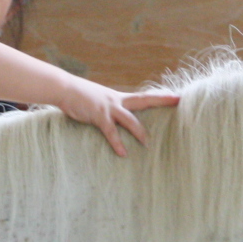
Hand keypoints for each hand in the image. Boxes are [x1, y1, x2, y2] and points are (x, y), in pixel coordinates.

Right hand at [59, 81, 178, 156]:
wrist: (64, 88)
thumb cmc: (79, 96)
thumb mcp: (98, 100)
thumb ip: (109, 109)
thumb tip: (115, 119)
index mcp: (119, 98)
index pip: (144, 96)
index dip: (160, 96)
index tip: (176, 96)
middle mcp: (117, 100)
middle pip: (144, 99)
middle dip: (161, 100)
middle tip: (178, 100)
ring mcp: (108, 107)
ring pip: (130, 120)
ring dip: (139, 132)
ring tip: (147, 144)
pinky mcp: (98, 115)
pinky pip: (111, 131)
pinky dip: (117, 143)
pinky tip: (122, 153)